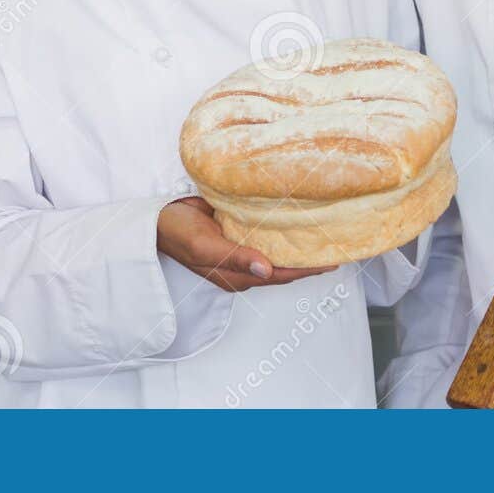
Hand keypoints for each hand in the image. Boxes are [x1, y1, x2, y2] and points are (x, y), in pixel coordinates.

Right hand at [157, 197, 335, 291]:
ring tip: (325, 233)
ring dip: (298, 244)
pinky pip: (265, 234)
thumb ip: (235, 258)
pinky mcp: (236, 232)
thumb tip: (267, 271)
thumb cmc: (176, 232)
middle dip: (309, 258)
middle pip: (284, 265)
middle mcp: (242, 265)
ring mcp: (240, 249)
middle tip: (338, 243)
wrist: (155, 217)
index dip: (308, 269)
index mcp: (236, 275)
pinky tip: (297, 219)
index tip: (334, 261)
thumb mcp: (204, 246)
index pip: (282, 275)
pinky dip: (283, 229)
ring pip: (277, 250)